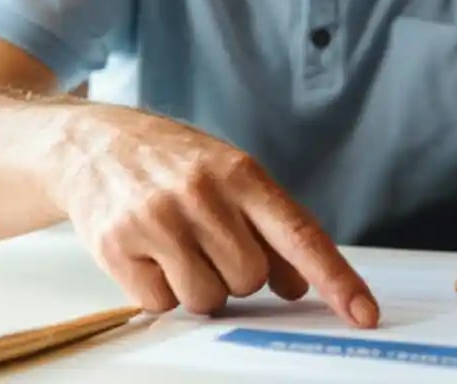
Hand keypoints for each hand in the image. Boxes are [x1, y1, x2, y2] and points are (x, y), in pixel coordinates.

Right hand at [47, 106, 378, 325]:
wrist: (92, 143)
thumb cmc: (173, 164)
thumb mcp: (230, 177)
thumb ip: (270, 228)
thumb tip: (298, 286)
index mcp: (242, 174)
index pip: (300, 235)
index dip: (336, 280)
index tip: (364, 314)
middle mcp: (202, 194)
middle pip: (251, 279)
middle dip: (236, 273)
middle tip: (209, 242)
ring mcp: (158, 219)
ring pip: (208, 299)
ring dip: (198, 286)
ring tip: (178, 246)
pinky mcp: (117, 245)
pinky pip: (161, 304)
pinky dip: (159, 290)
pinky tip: (148, 253)